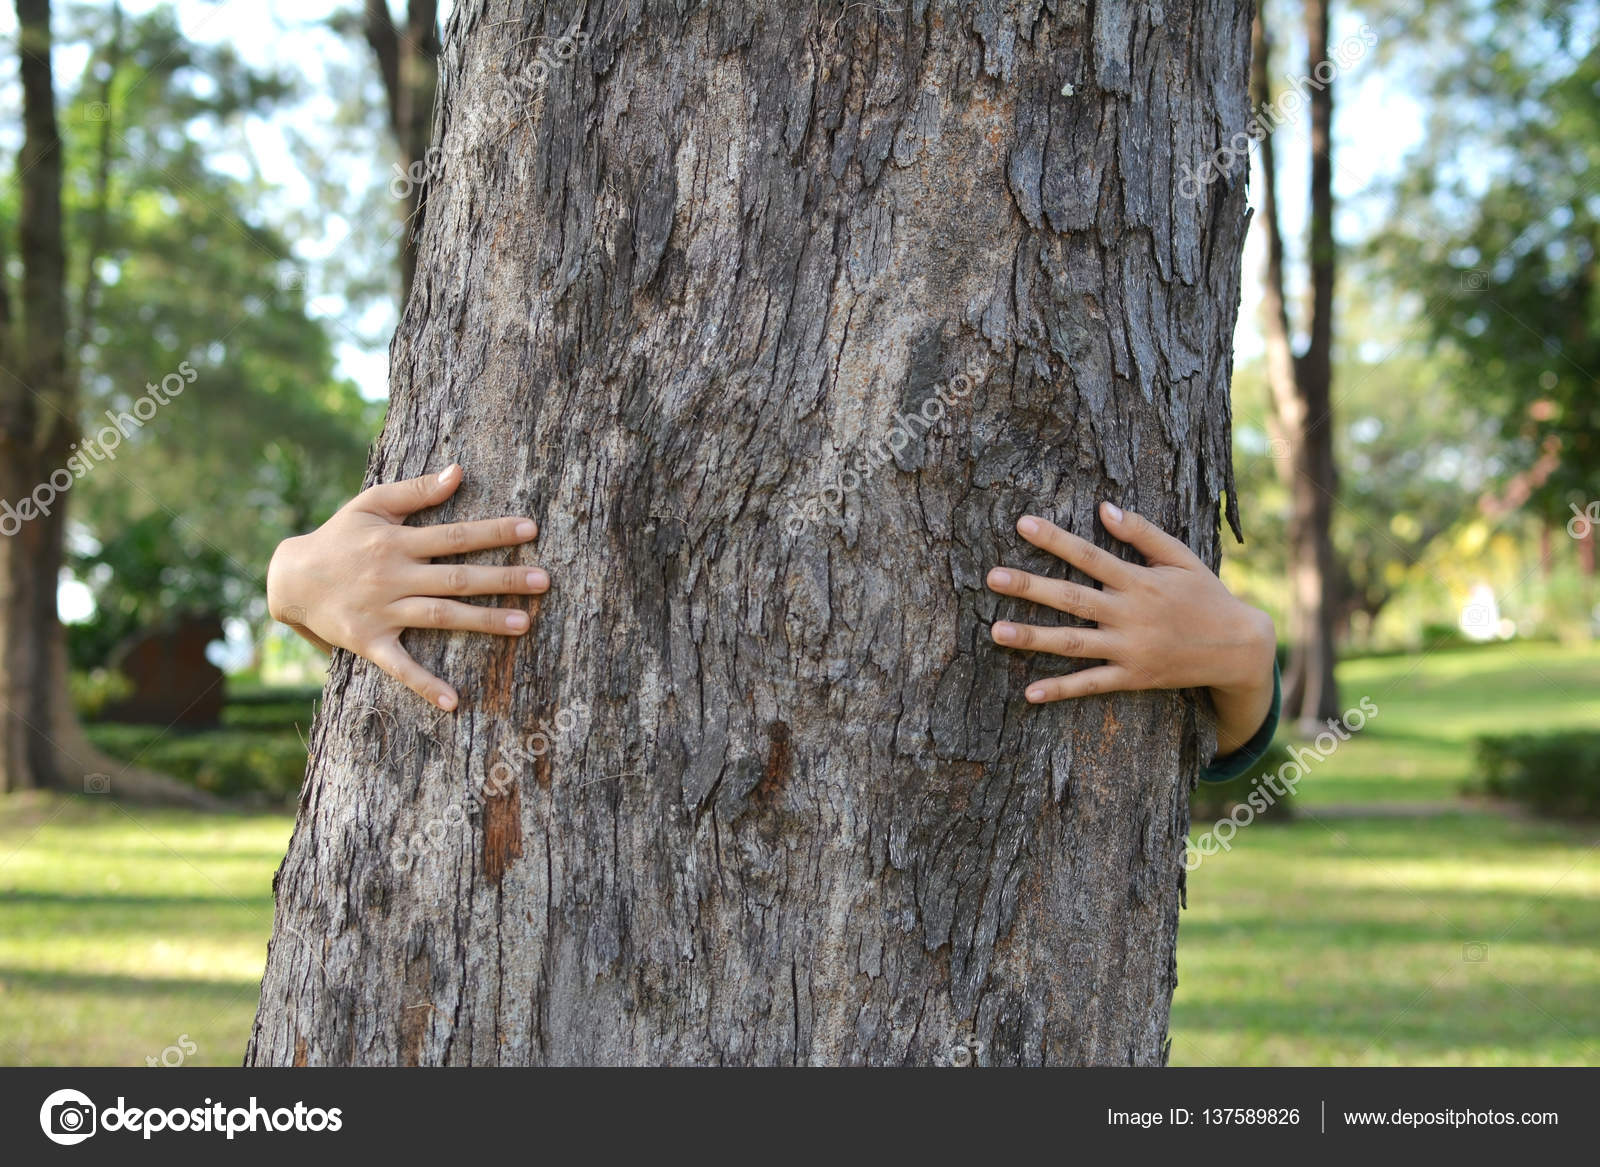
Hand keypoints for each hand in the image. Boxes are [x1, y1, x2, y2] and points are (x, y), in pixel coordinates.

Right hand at [266, 464, 547, 710]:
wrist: (290, 577)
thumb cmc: (339, 536)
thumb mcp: (371, 504)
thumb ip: (416, 491)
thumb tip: (459, 472)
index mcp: (397, 542)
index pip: (454, 536)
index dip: (493, 533)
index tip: (531, 530)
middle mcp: (393, 576)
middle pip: (456, 578)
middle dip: (502, 579)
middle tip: (543, 581)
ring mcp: (383, 611)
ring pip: (440, 616)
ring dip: (482, 621)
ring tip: (523, 624)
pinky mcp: (370, 642)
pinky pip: (400, 666)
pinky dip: (424, 684)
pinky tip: (453, 701)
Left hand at [985, 502, 1276, 757]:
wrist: (1238, 648)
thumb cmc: (1205, 595)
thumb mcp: (1181, 557)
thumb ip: (1143, 533)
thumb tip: (1104, 508)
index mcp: (1139, 580)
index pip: (1089, 555)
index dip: (1056, 539)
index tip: (1021, 524)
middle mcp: (1131, 614)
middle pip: (1072, 598)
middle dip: (1031, 587)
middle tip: (992, 577)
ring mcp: (1130, 648)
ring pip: (1074, 643)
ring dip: (1034, 637)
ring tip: (996, 632)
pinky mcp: (1133, 677)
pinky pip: (1092, 685)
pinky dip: (1062, 690)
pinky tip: (1030, 692)